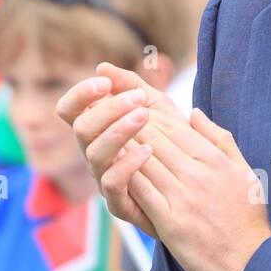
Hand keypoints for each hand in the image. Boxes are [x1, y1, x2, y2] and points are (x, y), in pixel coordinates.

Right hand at [56, 64, 189, 238]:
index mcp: (98, 131)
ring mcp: (105, 180)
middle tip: (138, 99)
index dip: (80, 95)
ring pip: (94, 155)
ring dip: (117, 131)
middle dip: (107, 110)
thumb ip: (132, 85)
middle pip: (81, 129)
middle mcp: (95, 155)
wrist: (199, 187)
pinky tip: (148, 150)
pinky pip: (112, 184)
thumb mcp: (158, 107)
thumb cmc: (175, 144)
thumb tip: (102, 67)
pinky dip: (127, 165)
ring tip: (143, 116)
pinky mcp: (120, 204)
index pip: (70, 110)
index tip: (105, 83)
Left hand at [126, 103, 270, 270]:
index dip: (152, 116)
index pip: (176, 127)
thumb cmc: (247, 218)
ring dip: (122, 147)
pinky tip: (111, 168)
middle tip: (112, 115)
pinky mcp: (170, 222)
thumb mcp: (244, 171)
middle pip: (156, 140)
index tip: (135, 109)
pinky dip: (124, 176)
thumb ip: (220, 139)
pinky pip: (141, 192)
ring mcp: (183, 198)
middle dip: (131, 126)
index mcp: (215, 160)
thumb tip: (194, 113)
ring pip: (144, 162)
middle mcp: (198, 175)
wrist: (248, 262)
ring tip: (106, 136)